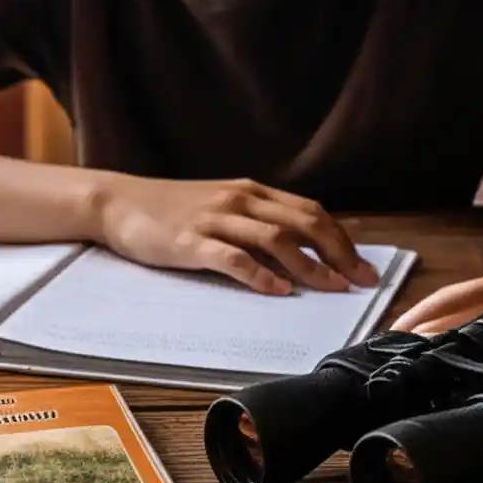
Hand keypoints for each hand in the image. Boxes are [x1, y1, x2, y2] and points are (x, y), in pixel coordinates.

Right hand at [92, 175, 379, 294]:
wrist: (118, 202)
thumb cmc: (169, 210)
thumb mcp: (220, 206)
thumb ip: (256, 222)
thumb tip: (300, 249)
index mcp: (251, 191)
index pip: (310, 212)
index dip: (343, 240)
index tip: (364, 268)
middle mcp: (239, 200)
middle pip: (303, 223)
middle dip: (339, 253)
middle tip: (360, 282)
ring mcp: (215, 220)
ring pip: (275, 239)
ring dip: (309, 266)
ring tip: (331, 288)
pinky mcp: (190, 242)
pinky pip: (233, 258)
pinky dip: (260, 275)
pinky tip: (277, 290)